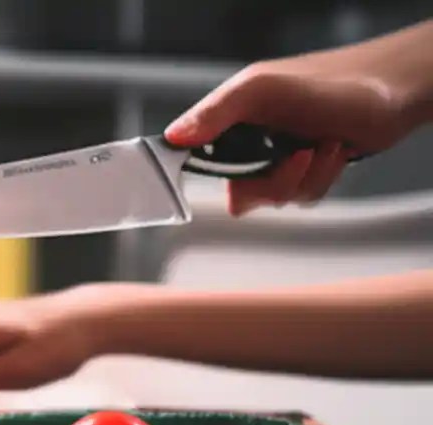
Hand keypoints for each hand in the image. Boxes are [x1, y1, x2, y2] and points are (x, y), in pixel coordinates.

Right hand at [166, 24, 430, 215]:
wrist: (394, 95)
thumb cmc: (333, 83)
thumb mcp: (262, 91)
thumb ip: (215, 113)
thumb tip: (173, 136)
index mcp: (232, 115)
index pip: (195, 152)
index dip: (200, 169)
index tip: (219, 173)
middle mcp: (251, 137)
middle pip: (236, 189)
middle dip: (269, 182)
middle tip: (294, 156)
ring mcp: (277, 156)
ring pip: (271, 198)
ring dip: (302, 179)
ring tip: (322, 146)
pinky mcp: (305, 171)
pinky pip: (299, 197)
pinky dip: (320, 180)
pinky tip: (334, 153)